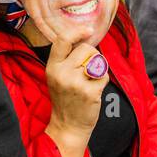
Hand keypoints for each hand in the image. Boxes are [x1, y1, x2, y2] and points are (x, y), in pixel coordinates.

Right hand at [43, 37, 108, 156]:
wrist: (68, 126)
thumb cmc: (65, 99)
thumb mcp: (57, 76)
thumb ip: (66, 59)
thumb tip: (84, 38)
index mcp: (52, 67)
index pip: (63, 40)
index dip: (77, 32)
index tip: (88, 30)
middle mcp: (62, 73)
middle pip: (86, 48)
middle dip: (92, 56)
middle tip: (87, 70)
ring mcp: (75, 83)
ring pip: (97, 61)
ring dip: (98, 69)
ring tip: (89, 82)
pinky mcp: (90, 92)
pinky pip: (104, 76)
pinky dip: (102, 82)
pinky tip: (94, 92)